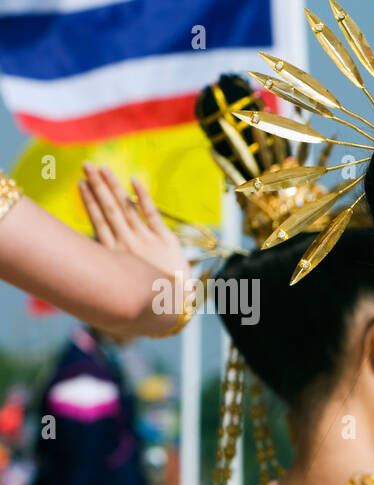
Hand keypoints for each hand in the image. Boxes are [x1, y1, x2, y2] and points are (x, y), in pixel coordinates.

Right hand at [78, 163, 188, 298]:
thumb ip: (108, 267)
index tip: (81, 183)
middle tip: (86, 165)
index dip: (89, 200)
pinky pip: (152, 213)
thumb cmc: (144, 299)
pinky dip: (142, 196)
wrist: (171, 308)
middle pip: (108, 208)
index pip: (97, 220)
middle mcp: (126, 244)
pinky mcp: (166, 241)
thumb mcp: (120, 283)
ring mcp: (146, 240)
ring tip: (101, 168)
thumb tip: (91, 261)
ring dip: (112, 186)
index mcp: (113, 254)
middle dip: (96, 185)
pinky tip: (133, 180)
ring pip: (125, 207)